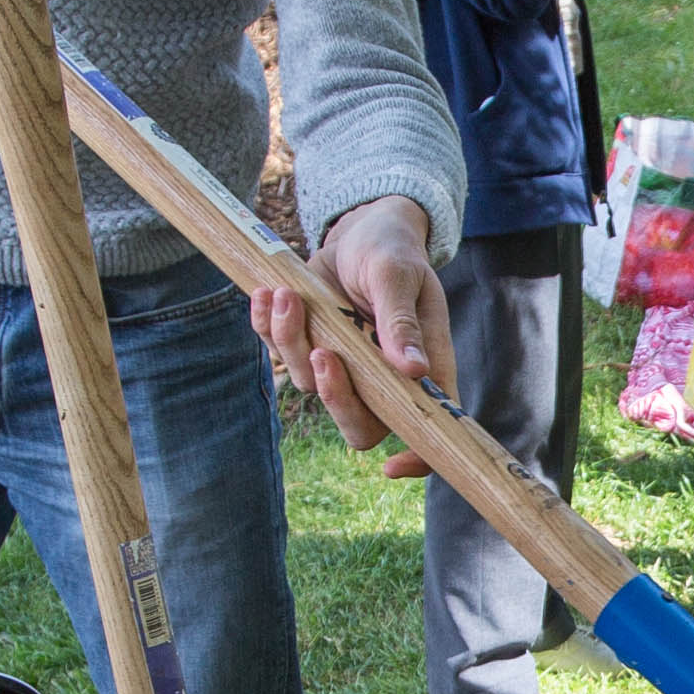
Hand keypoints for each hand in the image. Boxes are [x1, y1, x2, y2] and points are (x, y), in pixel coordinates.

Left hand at [261, 198, 451, 471]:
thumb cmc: (393, 250)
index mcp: (422, 368)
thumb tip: (414, 370)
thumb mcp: (398, 275)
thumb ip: (401, 321)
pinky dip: (268, 327)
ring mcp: (344, 365)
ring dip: (292, 342)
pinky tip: (267, 294)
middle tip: (323, 353)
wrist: (362, 228)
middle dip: (335, 396)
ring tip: (288, 296)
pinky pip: (280, 354)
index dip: (415, 458)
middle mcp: (383, 377)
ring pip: (310, 384)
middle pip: (360, 424)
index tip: (391, 465)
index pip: (426, 429)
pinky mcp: (308, 344)